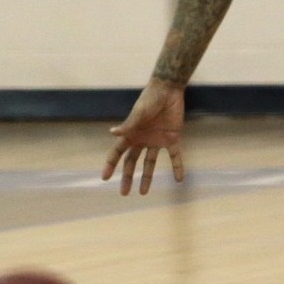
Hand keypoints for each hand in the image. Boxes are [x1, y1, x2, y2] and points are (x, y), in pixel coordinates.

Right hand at [102, 79, 186, 195]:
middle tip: (123, 193)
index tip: (104, 177)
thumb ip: (128, 125)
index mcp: (131, 134)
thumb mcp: (139, 112)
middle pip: (132, 162)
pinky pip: (174, 156)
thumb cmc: (150, 99)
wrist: (168, 90)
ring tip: (143, 192)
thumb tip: (112, 133)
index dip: (110, 165)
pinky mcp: (172, 138)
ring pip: (150, 163)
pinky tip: (179, 179)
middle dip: (127, 177)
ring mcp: (156, 140)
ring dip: (147, 177)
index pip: (117, 153)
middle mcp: (142, 140)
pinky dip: (177, 167)